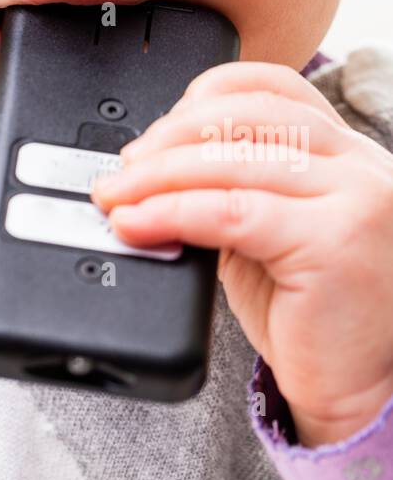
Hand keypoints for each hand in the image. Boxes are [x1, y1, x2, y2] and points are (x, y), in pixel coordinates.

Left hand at [90, 60, 392, 446]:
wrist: (363, 393)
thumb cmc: (317, 317)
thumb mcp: (270, 230)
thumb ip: (230, 187)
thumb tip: (148, 167)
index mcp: (347, 150)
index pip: (270, 87)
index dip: (201, 98)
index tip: (156, 130)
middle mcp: (360, 164)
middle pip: (243, 118)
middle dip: (166, 140)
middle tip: (121, 172)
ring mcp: (355, 198)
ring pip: (231, 161)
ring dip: (156, 177)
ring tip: (117, 198)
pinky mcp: (334, 242)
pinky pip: (231, 211)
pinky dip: (171, 212)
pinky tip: (139, 224)